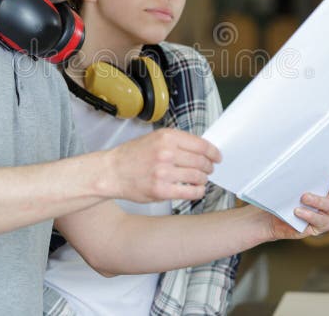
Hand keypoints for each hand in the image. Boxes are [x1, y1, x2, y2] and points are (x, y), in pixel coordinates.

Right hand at [105, 128, 221, 202]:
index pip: (200, 144)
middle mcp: (166, 153)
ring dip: (203, 179)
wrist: (111, 172)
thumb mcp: (153, 138)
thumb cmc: (131, 156)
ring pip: (197, 176)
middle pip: (201, 161)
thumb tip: (199, 148)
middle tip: (209, 169)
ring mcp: (164, 172)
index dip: (213, 152)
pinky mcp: (161, 190)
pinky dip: (197, 191)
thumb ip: (175, 142)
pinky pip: (189, 192)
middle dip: (209, 167)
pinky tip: (196, 190)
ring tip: (200, 179)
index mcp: (166, 137)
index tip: (217, 156)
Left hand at [266, 152, 328, 239]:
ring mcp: (327, 212)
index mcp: (325, 182)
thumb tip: (286, 151)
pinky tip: (299, 211)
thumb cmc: (282, 195)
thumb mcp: (286, 180)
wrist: (272, 218)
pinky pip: (320, 221)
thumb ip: (292, 169)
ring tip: (304, 197)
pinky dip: (310, 216)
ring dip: (318, 200)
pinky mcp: (320, 225)